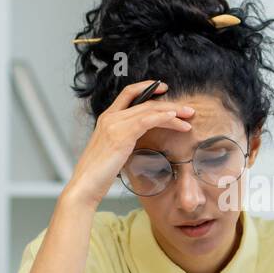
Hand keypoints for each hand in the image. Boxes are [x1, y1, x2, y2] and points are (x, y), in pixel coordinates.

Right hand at [63, 79, 195, 206]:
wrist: (85, 185)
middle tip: (188, 110)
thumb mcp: (112, 151)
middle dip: (169, 104)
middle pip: (145, 102)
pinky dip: (164, 118)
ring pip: (149, 109)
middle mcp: (110, 117)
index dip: (147, 87)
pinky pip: (147, 120)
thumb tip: (139, 141)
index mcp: (107, 118)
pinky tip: (176, 120)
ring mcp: (115, 124)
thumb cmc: (98, 174)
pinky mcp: (121, 135)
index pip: (128, 93)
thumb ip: (124, 140)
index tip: (165, 89)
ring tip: (189, 116)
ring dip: (173, 112)